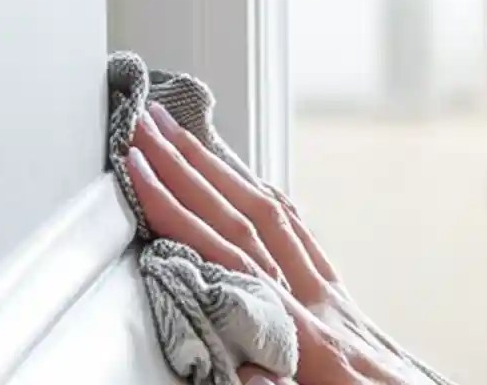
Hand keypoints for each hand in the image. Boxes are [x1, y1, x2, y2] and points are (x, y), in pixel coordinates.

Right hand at [126, 102, 415, 384]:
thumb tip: (240, 365)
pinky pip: (305, 240)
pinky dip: (267, 204)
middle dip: (192, 170)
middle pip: (250, 222)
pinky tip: (248, 187)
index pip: (233, 262)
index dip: (179, 215)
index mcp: (315, 343)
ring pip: (276, 220)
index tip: (139, 173)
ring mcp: (340, 305)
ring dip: (223, 174)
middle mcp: (327, 311)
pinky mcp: (347, 311)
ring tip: (183, 137)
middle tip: (148, 126)